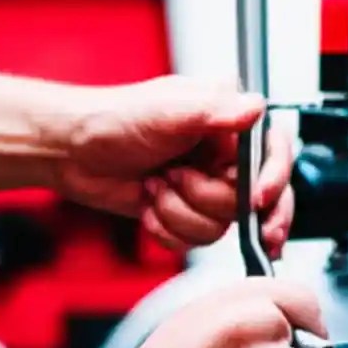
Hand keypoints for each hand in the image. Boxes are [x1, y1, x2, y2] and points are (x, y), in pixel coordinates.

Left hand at [60, 76, 294, 256]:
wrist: (72, 153)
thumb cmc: (113, 119)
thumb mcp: (166, 110)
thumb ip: (215, 111)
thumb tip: (255, 108)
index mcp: (228, 121)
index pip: (275, 153)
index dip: (273, 179)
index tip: (255, 198)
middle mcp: (224, 155)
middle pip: (254, 199)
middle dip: (212, 200)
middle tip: (185, 188)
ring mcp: (207, 186)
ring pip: (223, 224)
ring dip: (180, 211)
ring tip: (155, 185)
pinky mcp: (188, 211)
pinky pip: (198, 239)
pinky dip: (168, 227)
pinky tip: (149, 204)